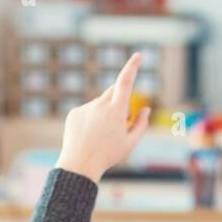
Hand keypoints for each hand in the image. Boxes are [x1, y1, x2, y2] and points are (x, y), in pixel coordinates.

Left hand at [54, 53, 150, 182]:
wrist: (80, 165)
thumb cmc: (108, 155)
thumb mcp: (130, 143)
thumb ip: (141, 124)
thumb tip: (146, 109)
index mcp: (116, 111)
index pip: (125, 82)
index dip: (132, 67)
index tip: (138, 56)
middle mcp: (100, 105)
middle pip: (113, 91)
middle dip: (119, 100)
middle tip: (121, 121)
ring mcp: (86, 108)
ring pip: (100, 103)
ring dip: (104, 113)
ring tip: (100, 136)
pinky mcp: (74, 113)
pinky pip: (87, 111)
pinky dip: (91, 119)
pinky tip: (88, 135)